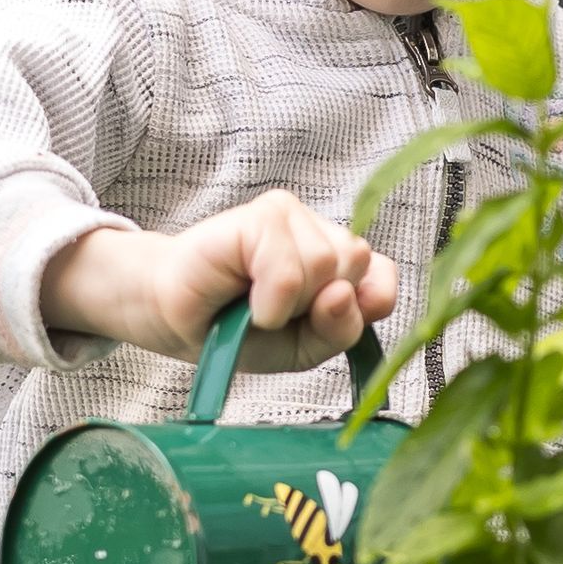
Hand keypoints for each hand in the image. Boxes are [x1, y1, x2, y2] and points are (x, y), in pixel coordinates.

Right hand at [40, 190, 398, 370]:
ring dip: (289, 303)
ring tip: (256, 304)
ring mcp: (292, 216)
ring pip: (328, 264)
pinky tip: (250, 302)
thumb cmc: (240, 330)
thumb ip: (341, 328)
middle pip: (357, 268)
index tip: (318, 323)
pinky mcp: (260, 215)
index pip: (384, 280)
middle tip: (275, 313)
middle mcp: (322, 230)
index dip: (360, 309)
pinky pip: (289, 264)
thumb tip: (346, 295)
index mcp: (342, 262)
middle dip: (315, 307)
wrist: (178, 323)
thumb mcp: (303, 348)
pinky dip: (271, 298)